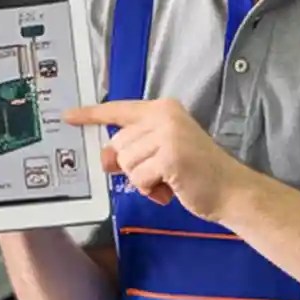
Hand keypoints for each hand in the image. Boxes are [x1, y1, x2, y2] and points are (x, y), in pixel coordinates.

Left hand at [63, 98, 258, 222]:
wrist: (230, 189)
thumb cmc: (196, 173)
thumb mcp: (160, 155)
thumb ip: (132, 151)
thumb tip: (104, 158)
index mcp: (163, 109)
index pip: (119, 110)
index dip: (91, 115)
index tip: (69, 116)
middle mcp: (164, 115)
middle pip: (118, 144)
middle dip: (132, 167)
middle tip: (159, 174)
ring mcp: (168, 134)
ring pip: (126, 162)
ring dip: (142, 180)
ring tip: (167, 181)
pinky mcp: (170, 155)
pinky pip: (139, 177)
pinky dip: (150, 190)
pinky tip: (170, 189)